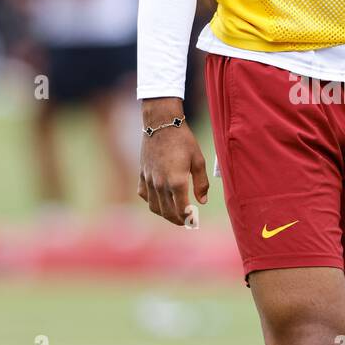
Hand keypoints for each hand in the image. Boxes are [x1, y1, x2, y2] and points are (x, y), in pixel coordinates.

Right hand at [138, 101, 208, 225]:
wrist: (161, 123)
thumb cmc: (183, 140)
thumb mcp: (198, 160)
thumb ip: (201, 183)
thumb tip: (202, 201)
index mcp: (176, 181)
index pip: (181, 210)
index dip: (188, 218)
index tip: (194, 221)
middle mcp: (160, 184)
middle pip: (167, 212)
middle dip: (177, 220)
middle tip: (186, 221)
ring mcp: (149, 180)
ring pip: (154, 207)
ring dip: (164, 213)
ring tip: (174, 214)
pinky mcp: (142, 174)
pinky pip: (144, 195)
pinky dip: (151, 201)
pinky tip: (159, 199)